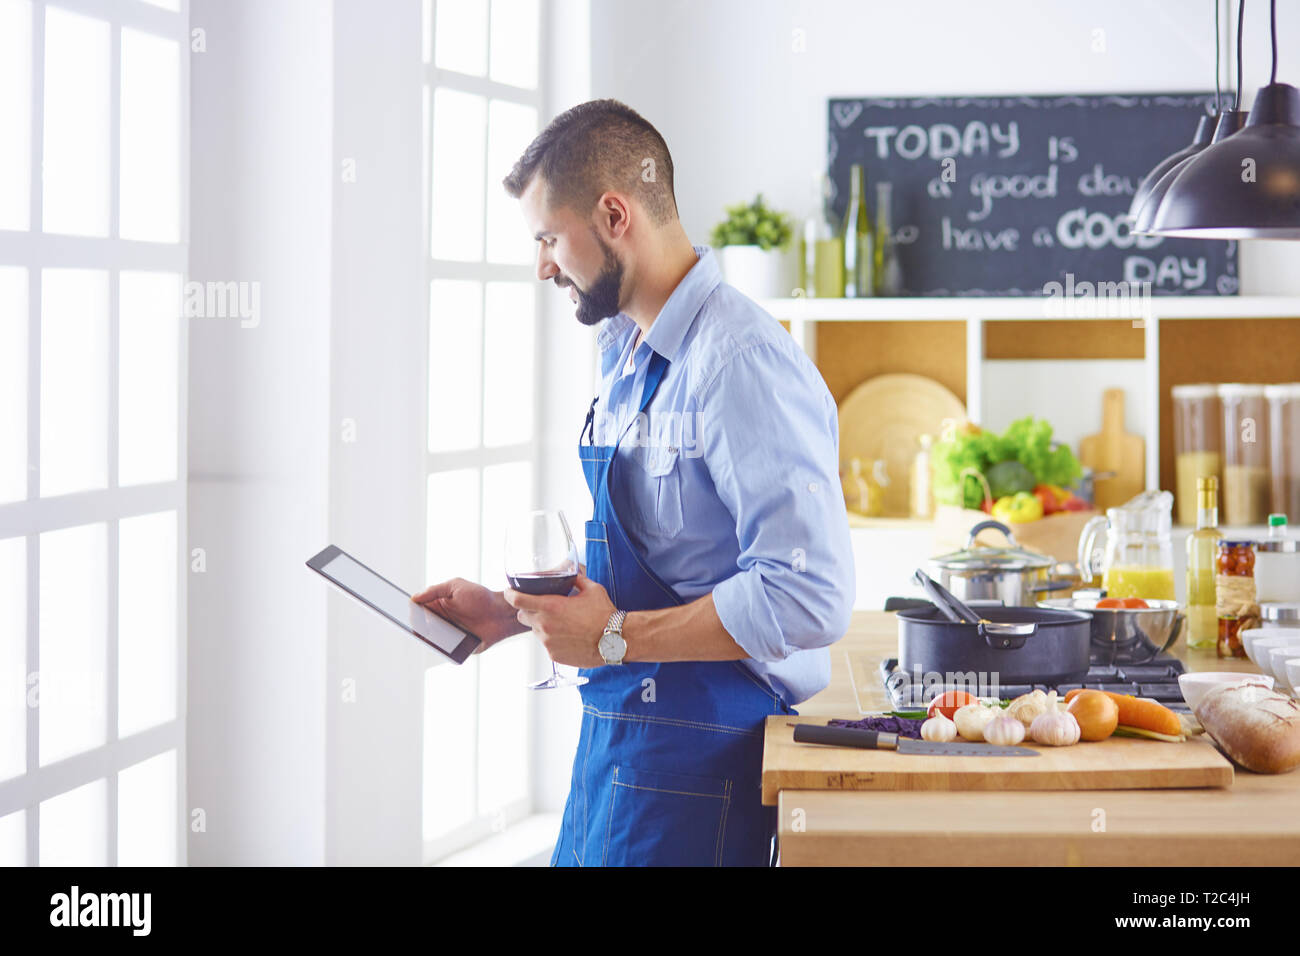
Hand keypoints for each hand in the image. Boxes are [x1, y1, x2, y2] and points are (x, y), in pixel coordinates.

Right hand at [412, 577, 526, 650]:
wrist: (501, 613)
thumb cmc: (480, 597)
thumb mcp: (456, 586)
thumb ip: (435, 590)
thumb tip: (413, 598)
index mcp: (439, 605)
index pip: (419, 610)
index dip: (412, 613)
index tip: (405, 613)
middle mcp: (442, 621)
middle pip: (422, 627)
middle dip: (417, 627)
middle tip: (415, 626)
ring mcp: (449, 635)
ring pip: (432, 640)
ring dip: (427, 639)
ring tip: (425, 635)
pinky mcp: (458, 647)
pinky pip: (446, 651)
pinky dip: (441, 650)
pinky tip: (439, 645)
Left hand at [503, 573, 614, 667]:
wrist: (615, 640)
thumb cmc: (604, 614)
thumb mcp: (591, 589)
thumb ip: (577, 579)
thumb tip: (572, 571)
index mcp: (550, 606)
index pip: (517, 600)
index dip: (510, 594)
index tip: (509, 592)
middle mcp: (545, 625)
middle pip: (522, 616)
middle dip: (529, 611)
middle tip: (544, 608)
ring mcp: (548, 642)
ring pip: (536, 631)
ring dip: (543, 626)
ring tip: (563, 624)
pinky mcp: (554, 655)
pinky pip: (547, 645)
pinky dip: (553, 640)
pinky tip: (568, 637)